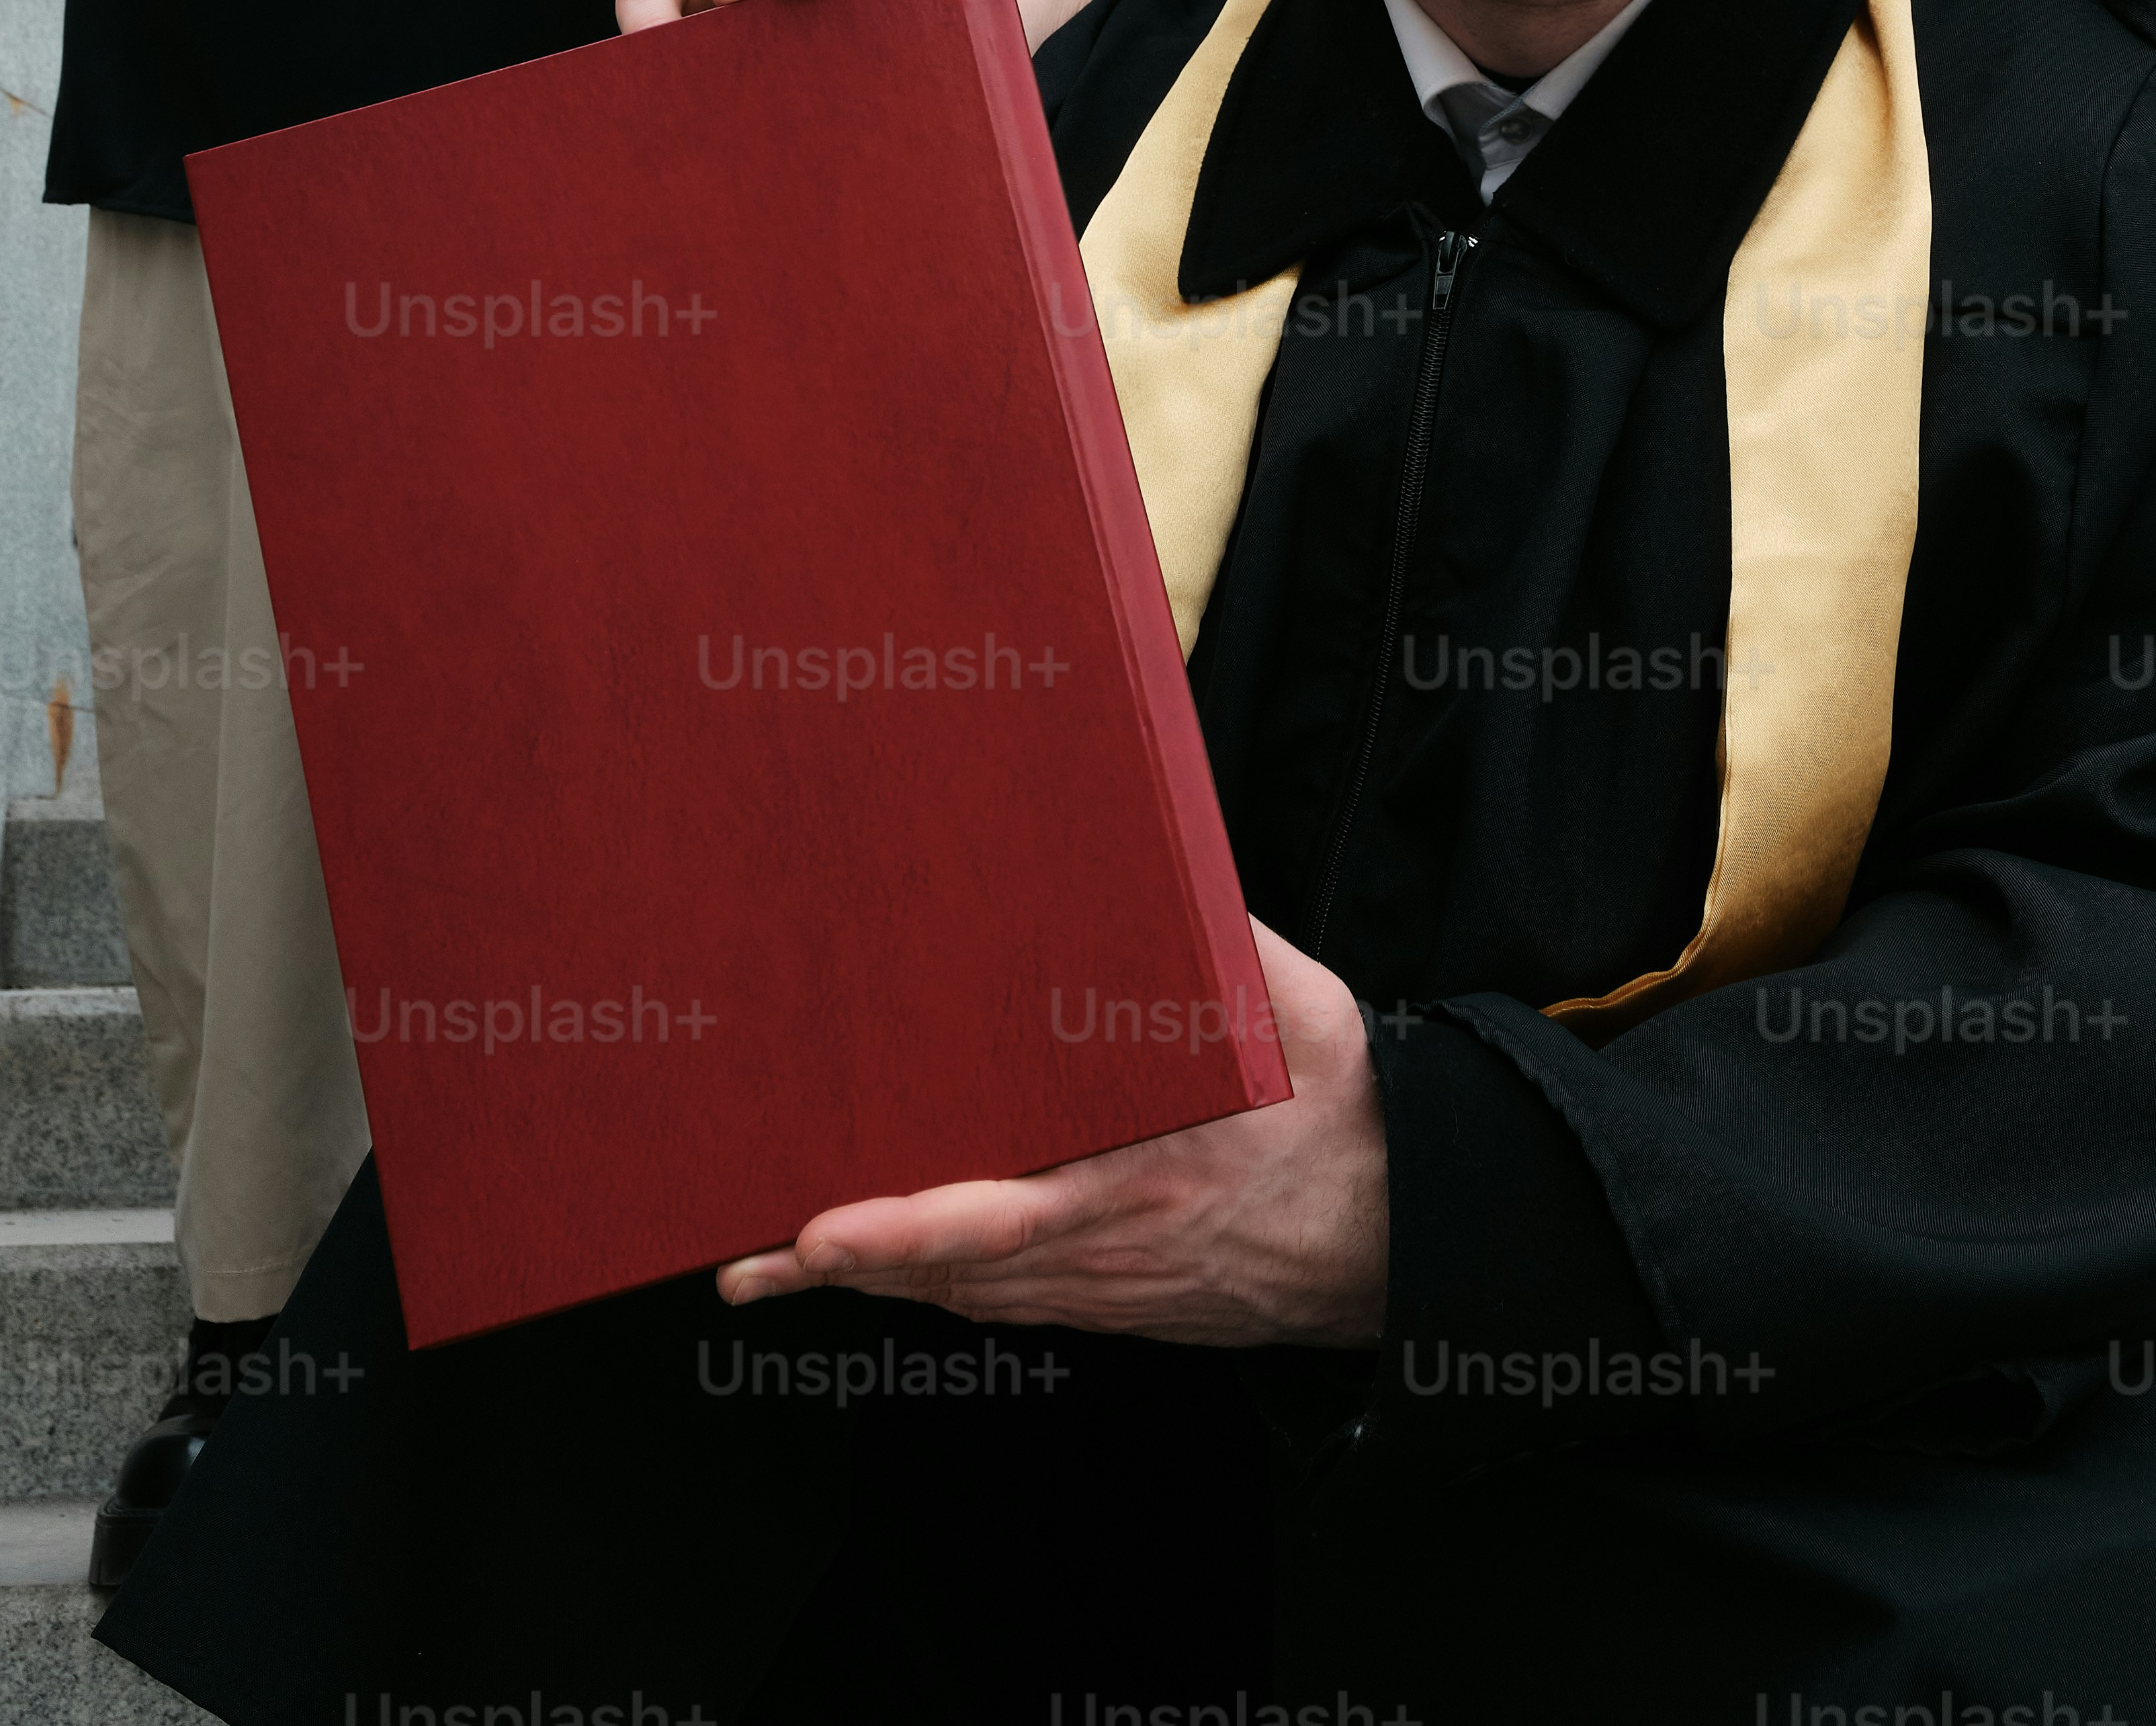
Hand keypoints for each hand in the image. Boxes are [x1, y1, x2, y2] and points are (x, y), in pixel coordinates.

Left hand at [717, 923, 1385, 1349]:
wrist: (1403, 1230)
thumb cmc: (1344, 1110)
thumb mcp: (1297, 1011)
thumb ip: (1221, 937)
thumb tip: (1160, 852)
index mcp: (1147, 1177)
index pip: (1004, 1218)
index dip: (907, 1232)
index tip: (822, 1230)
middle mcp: (1111, 1251)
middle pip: (955, 1272)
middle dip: (849, 1267)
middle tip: (752, 1255)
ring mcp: (1108, 1289)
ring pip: (967, 1296)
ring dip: (871, 1285)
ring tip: (767, 1265)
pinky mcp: (1112, 1303)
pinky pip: (1002, 1304)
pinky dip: (930, 1291)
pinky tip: (871, 1273)